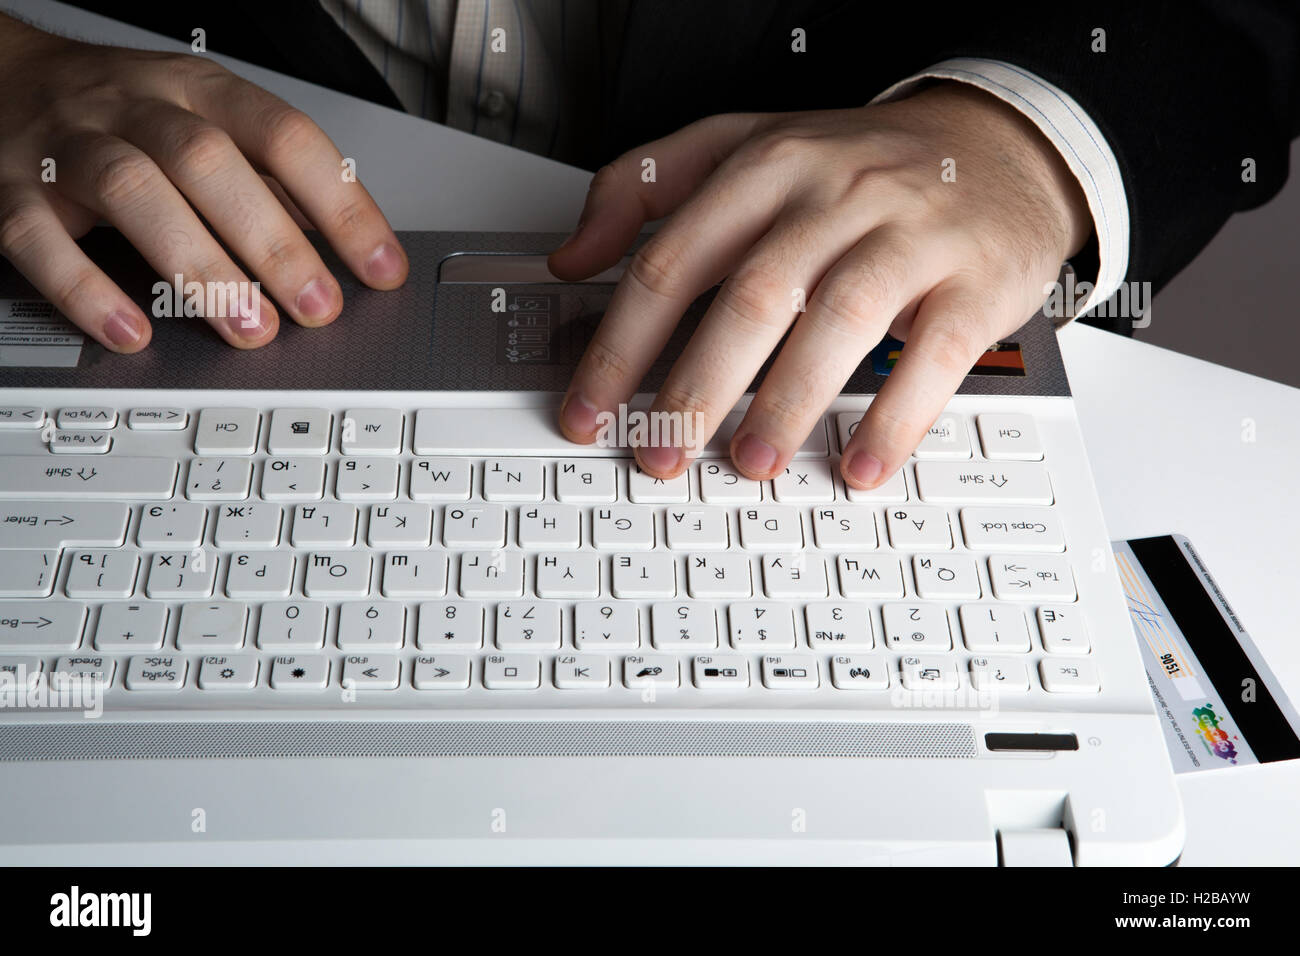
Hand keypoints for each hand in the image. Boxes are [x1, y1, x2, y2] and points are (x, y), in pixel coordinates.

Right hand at [0, 14, 407, 350]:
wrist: (2, 77)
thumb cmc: (124, 114)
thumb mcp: (206, 121)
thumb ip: (270, 182)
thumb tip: (348, 249)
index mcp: (201, 90)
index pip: (286, 138)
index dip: (341, 205)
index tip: (381, 268)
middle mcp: (137, 107)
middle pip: (211, 163)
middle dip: (274, 243)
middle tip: (318, 308)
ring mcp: (69, 145)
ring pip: (135, 192)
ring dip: (200, 268)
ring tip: (249, 329)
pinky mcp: (10, 189)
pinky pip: (41, 237)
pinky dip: (87, 290)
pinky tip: (132, 333)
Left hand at [550, 82, 1089, 487]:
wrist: (995, 143)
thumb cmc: (855, 165)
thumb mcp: (744, 147)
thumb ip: (645, 189)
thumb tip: (571, 258)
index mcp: (765, 166)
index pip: (673, 259)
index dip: (620, 345)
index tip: (588, 411)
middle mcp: (833, 194)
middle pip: (750, 295)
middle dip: (694, 387)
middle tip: (660, 454)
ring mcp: (909, 235)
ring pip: (838, 320)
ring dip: (787, 405)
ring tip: (751, 464)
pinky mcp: (974, 281)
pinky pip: (933, 356)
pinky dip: (895, 418)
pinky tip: (861, 465)